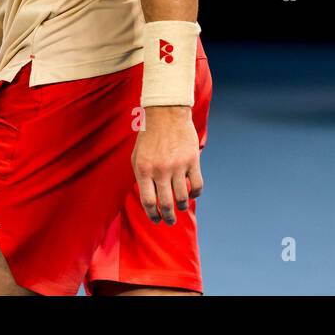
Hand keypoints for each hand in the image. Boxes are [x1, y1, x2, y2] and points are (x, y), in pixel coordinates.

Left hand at [131, 106, 202, 224]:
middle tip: (170, 221)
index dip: (153, 215)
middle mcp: (160, 170)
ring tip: (181, 207)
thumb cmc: (149, 137)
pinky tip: (192, 194)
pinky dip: (195, 194)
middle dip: (168, 217)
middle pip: (166, 204)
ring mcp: (178, 165)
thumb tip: (148, 200)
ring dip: (182, 207)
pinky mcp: (192, 160)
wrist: (166, 114)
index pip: (148, 202)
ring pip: (182, 197)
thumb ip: (141, 178)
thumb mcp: (137, 157)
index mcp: (144, 170)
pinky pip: (197, 185)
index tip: (156, 220)